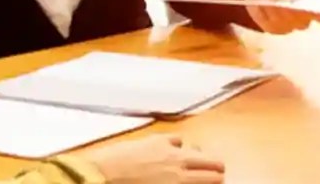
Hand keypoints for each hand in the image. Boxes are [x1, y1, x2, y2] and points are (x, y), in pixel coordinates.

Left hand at [83, 134, 224, 182]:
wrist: (101, 177)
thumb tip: (188, 181)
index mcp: (182, 181)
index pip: (216, 178)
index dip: (218, 182)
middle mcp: (180, 162)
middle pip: (214, 161)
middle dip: (216, 170)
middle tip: (214, 177)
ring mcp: (167, 148)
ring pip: (197, 148)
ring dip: (200, 157)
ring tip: (196, 164)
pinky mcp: (154, 140)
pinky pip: (177, 140)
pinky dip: (179, 146)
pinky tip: (173, 152)